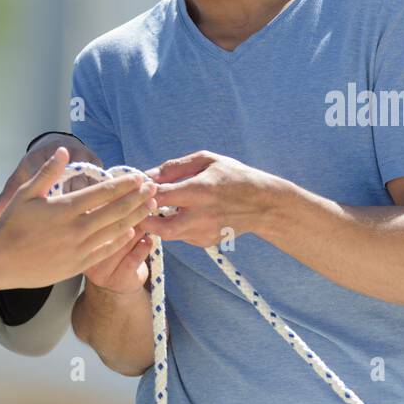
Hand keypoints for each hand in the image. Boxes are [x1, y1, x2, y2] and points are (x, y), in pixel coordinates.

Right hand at [0, 147, 157, 289]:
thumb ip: (47, 173)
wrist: (1, 263)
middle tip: (154, 189)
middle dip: (137, 198)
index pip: (103, 193)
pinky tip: (131, 231)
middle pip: (115, 211)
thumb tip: (63, 151)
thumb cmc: (12, 226)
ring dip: (135, 217)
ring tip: (150, 207)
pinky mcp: (79, 264)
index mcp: (65, 209)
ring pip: (115, 230)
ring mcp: (79, 248)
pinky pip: (106, 250)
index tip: (139, 177)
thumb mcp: (25, 195)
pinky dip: (121, 239)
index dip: (124, 184)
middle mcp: (76, 228)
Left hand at [138, 150, 281, 247]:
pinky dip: (177, 226)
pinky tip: (184, 215)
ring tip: (161, 209)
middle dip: (144, 218)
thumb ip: (175, 167)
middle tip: (140, 208)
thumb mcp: (207, 161)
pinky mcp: (206, 242)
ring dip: (159, 222)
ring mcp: (204, 232)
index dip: (144, 193)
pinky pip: (182, 236)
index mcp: (200, 190)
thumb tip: (147, 175)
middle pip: (159, 226)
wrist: (263, 204)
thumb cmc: (233, 176)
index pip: (160, 196)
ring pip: (168, 234)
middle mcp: (201, 215)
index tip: (140, 188)